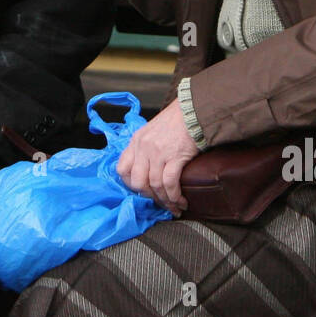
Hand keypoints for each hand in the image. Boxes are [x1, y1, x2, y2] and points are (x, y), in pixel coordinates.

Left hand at [115, 99, 199, 215]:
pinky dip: (174, 195)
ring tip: (174, 207)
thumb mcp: (152, 131)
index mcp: (136, 141)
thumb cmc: (176, 120)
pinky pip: (169, 183)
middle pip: (137, 182)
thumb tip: (147, 170)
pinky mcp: (174, 156)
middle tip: (160, 203)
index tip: (142, 193)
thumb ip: (145, 148)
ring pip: (154, 185)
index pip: (122, 169)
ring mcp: (157, 152)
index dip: (130, 186)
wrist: (193, 109)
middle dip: (149, 197)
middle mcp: (143, 147)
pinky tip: (181, 201)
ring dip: (165, 200)